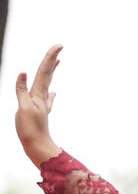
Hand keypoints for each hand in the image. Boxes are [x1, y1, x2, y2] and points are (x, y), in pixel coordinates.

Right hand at [15, 45, 62, 167]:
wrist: (38, 148)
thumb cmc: (30, 130)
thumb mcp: (23, 108)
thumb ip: (22, 90)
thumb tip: (23, 72)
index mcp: (38, 95)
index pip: (44, 71)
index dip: (50, 57)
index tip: (59, 46)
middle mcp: (41, 98)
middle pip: (47, 74)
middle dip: (51, 60)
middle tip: (59, 47)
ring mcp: (42, 105)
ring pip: (47, 83)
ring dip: (51, 72)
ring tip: (57, 62)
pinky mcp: (40, 113)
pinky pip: (46, 98)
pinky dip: (49, 92)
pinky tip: (53, 93)